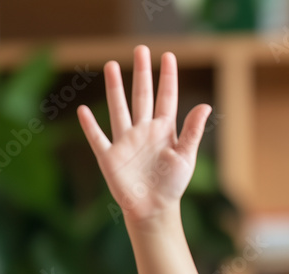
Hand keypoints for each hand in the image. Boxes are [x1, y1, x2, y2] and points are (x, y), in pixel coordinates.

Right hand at [77, 45, 212, 225]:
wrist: (154, 209)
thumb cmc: (173, 185)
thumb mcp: (186, 157)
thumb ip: (193, 131)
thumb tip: (205, 106)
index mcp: (164, 131)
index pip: (166, 98)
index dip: (167, 77)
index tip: (168, 56)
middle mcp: (144, 131)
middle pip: (142, 95)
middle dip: (142, 73)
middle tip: (140, 49)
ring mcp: (125, 141)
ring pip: (119, 108)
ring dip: (114, 88)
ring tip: (110, 65)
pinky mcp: (109, 156)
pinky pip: (97, 137)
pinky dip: (89, 125)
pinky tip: (83, 109)